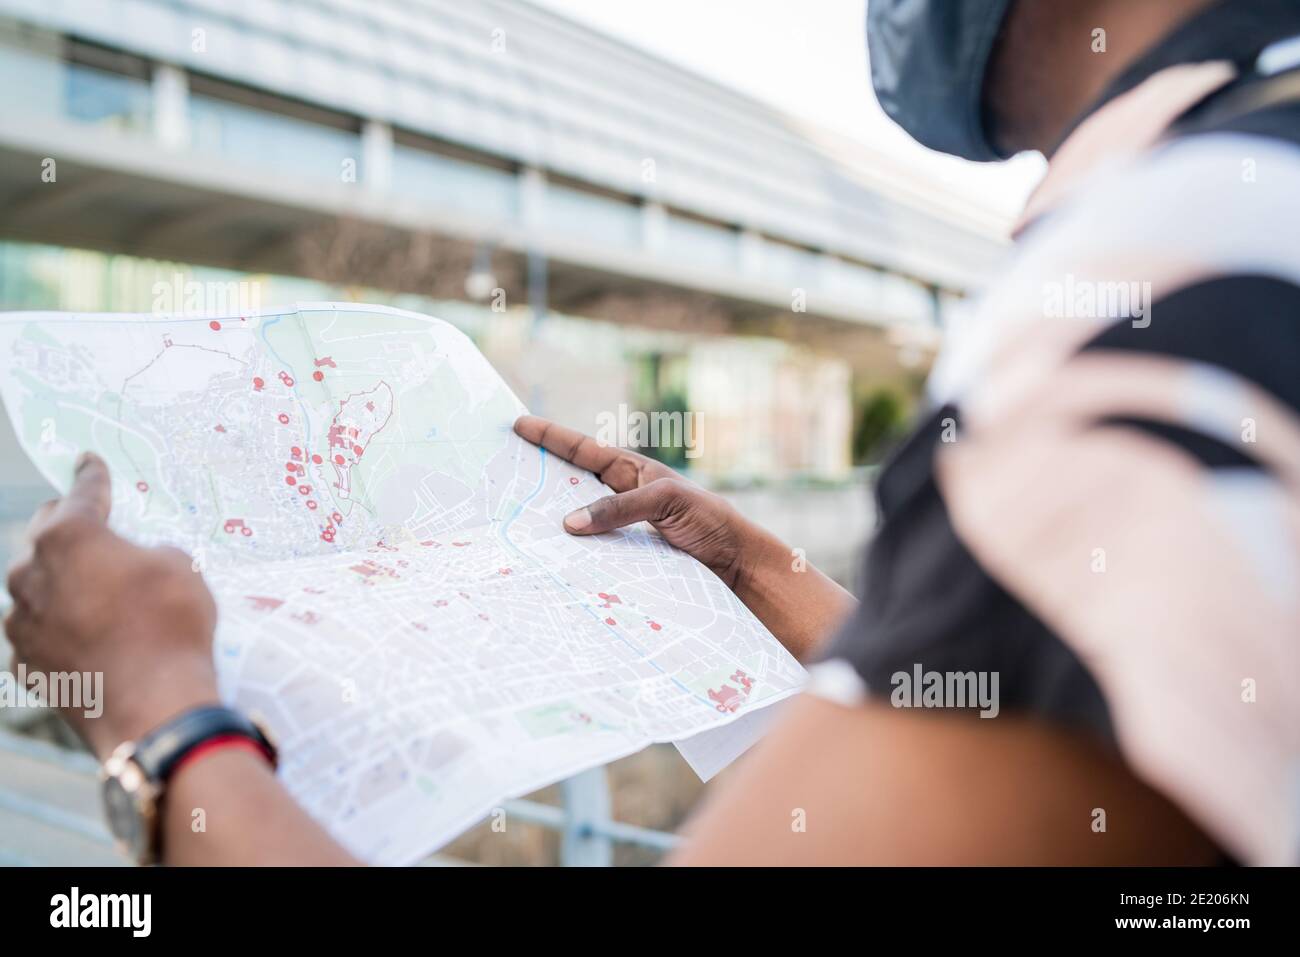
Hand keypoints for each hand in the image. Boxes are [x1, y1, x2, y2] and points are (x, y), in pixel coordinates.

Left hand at [4, 453, 219, 759]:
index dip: (91, 475)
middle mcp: (30, 572)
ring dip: (62, 584)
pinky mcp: (24, 663)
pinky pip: (40, 631)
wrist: (154, 708)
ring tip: (100, 596)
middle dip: (68, 528)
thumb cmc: (172, 626)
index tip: (87, 462)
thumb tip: (137, 563)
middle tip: (95, 531)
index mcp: (69, 536)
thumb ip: (148, 553)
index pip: (81, 492)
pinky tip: (91, 638)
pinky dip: (60, 628)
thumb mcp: (182, 568)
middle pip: (43, 535)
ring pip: (36, 587)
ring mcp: (21, 621)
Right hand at [514, 414, 759, 587]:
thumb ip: (619, 508)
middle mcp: (621, 498)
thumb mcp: (666, 503)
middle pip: (570, 485)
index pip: (584, 450)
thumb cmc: (709, 521)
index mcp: (632, 472)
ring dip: (549, 522)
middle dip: (538, 478)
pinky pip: (589, 552)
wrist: (736, 564)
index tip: (519, 424)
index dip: (551, 437)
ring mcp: (620, 528)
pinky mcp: (623, 558)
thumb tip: (569, 522)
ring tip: (512, 521)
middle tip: (500, 474)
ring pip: (576, 521)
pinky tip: (549, 560)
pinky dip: (569, 554)